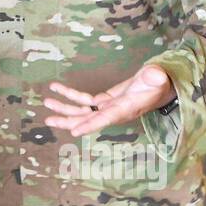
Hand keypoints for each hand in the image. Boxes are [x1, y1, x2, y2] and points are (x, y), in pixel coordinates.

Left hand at [43, 65, 176, 136]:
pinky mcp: (104, 100)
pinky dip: (70, 94)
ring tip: (46, 102)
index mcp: (124, 109)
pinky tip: (57, 88)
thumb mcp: (158, 78)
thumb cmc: (159, 83)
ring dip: (64, 107)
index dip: (90, 125)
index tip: (74, 131)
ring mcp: (107, 107)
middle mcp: (113, 112)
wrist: (159, 86)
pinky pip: (84, 100)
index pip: (105, 119)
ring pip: (82, 111)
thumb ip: (155, 77)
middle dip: (68, 120)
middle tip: (48, 119)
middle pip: (87, 120)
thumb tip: (155, 74)